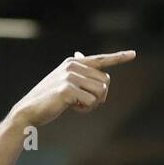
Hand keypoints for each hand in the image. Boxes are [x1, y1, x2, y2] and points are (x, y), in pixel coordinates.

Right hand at [8, 50, 135, 130]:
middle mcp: (73, 66)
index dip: (118, 58)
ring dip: (92, 104)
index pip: (101, 59)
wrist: (29, 110)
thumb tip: (80, 55)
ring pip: (101, 91)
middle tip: (83, 103)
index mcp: (73, 63)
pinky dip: (85, 109)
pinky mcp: (67, 89)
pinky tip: (71, 108)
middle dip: (99, 97)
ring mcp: (70, 76)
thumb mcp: (63, 82)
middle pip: (105, 81)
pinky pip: (91, 101)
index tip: (133, 54)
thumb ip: (76, 72)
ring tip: (76, 105)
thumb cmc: (48, 99)